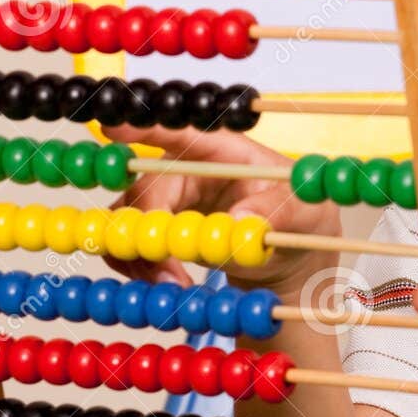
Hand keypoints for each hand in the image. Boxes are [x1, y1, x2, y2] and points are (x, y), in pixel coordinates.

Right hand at [100, 122, 340, 291]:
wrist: (288, 255)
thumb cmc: (300, 217)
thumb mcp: (304, 212)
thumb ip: (278, 212)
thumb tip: (238, 222)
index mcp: (221, 150)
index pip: (181, 131)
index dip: (145, 128)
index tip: (113, 129)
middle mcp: (185, 169)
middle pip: (144, 189)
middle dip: (147, 232)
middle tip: (171, 274)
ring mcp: (166, 199)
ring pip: (125, 220)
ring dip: (140, 258)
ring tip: (177, 287)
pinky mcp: (156, 230)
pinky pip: (127, 246)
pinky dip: (138, 270)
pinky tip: (169, 288)